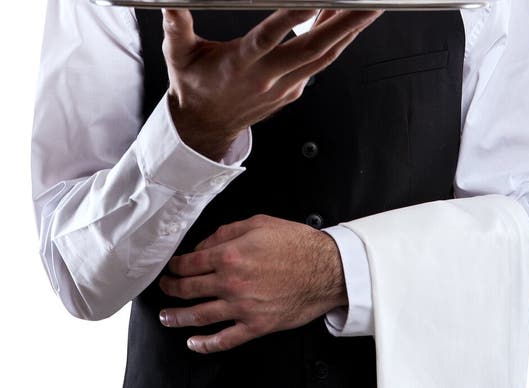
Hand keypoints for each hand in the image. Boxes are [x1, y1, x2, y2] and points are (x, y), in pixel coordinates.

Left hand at [158, 214, 347, 352]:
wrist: (325, 268)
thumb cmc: (296, 243)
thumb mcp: (258, 223)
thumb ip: (226, 232)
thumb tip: (204, 245)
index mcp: (230, 255)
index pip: (191, 263)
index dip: (175, 265)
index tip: (171, 266)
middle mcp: (231, 283)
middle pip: (189, 289)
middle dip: (171, 288)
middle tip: (164, 287)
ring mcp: (242, 308)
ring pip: (200, 316)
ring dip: (178, 317)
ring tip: (167, 316)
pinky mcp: (255, 326)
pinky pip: (224, 339)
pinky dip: (206, 344)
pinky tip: (194, 343)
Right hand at [162, 6, 380, 158]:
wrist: (204, 127)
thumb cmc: (194, 86)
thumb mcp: (178, 56)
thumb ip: (176, 27)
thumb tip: (171, 3)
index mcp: (240, 64)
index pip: (269, 37)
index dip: (292, 17)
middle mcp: (266, 75)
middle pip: (312, 48)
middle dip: (343, 23)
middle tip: (367, 1)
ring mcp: (284, 85)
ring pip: (324, 56)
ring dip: (348, 31)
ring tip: (367, 5)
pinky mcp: (293, 90)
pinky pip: (320, 63)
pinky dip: (336, 41)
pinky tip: (342, 19)